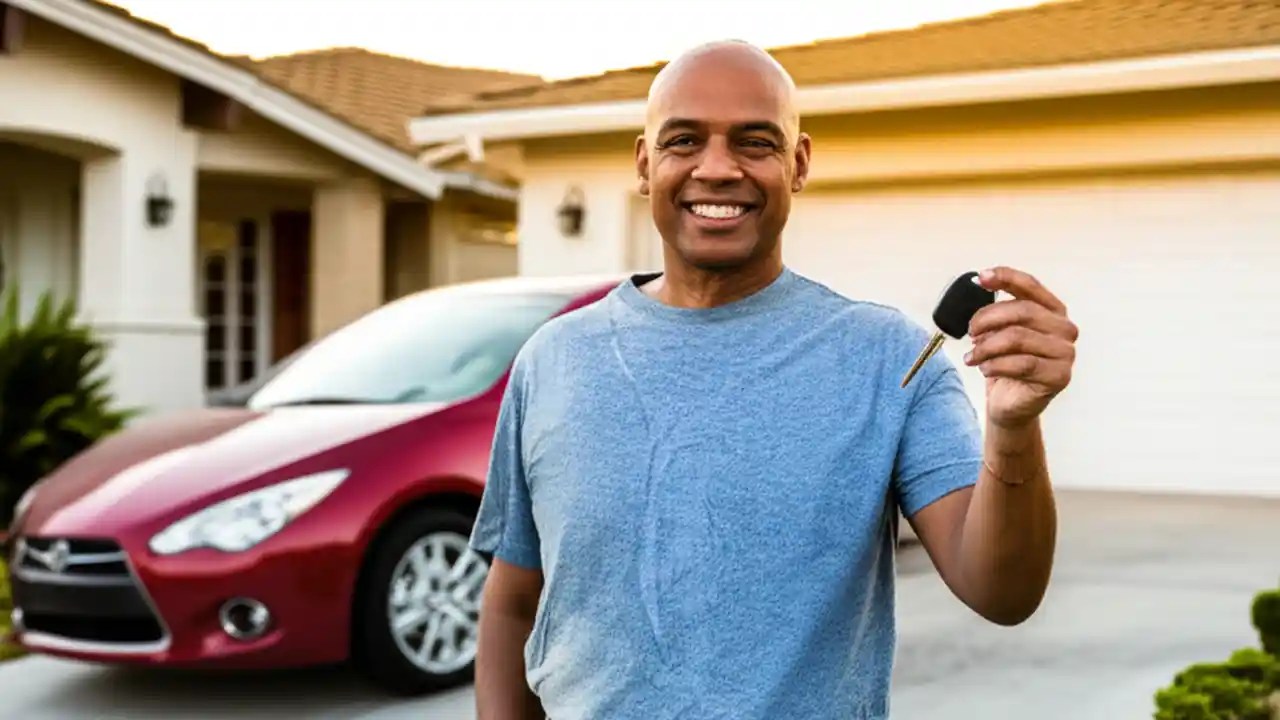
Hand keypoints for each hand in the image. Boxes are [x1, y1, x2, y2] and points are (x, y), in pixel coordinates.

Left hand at [964, 266, 1077, 429]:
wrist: (1011, 404)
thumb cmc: (1006, 364)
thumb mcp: (999, 332)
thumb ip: (996, 310)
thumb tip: (980, 282)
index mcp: (1053, 311)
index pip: (1030, 286)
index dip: (1006, 277)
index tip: (981, 277)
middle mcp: (1065, 329)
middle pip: (1022, 311)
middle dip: (988, 319)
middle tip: (970, 332)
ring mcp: (1065, 353)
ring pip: (1017, 338)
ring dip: (986, 347)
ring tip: (973, 357)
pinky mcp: (1059, 376)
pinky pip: (1020, 364)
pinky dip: (994, 365)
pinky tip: (984, 369)